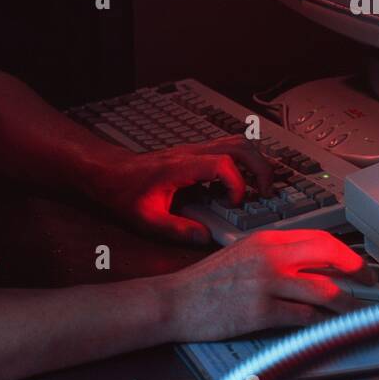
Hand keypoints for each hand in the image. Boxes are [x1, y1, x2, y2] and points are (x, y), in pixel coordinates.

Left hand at [89, 136, 274, 244]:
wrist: (110, 172)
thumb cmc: (125, 192)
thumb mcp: (146, 219)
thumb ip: (176, 230)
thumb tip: (205, 238)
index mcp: (181, 166)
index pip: (222, 163)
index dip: (237, 183)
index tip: (236, 203)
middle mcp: (192, 153)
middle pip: (239, 146)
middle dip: (261, 167)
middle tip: (268, 192)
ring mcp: (196, 149)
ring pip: (237, 142)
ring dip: (257, 161)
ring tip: (264, 185)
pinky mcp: (197, 153)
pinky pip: (229, 147)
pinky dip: (246, 160)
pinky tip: (247, 180)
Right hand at [163, 230, 377, 340]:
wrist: (175, 301)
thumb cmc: (208, 281)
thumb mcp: (244, 252)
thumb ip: (277, 254)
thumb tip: (314, 265)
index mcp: (268, 239)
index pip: (320, 238)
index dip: (346, 253)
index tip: (358, 265)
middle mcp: (271, 256)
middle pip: (330, 256)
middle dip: (358, 271)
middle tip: (371, 284)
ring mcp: (267, 283)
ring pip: (324, 290)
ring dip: (348, 304)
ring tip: (358, 312)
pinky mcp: (261, 312)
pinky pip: (303, 317)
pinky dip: (321, 323)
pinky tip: (329, 327)